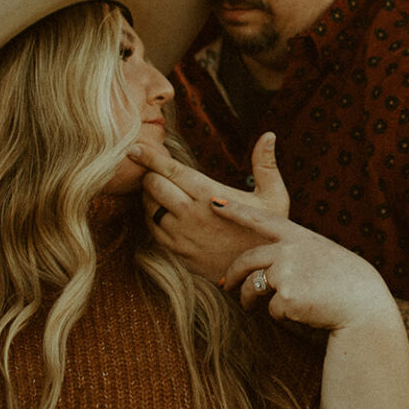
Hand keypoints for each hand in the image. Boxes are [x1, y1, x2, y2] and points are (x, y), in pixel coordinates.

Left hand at [130, 132, 288, 282]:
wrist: (260, 275)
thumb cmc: (267, 233)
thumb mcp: (274, 197)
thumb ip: (265, 164)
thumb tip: (269, 134)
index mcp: (211, 196)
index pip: (172, 171)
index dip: (150, 157)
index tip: (134, 148)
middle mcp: (192, 215)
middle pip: (154, 186)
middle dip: (149, 174)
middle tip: (151, 168)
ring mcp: (182, 236)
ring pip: (149, 208)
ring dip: (148, 195)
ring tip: (155, 187)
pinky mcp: (179, 252)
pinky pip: (153, 229)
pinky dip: (150, 215)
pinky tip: (159, 209)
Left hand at [217, 202, 396, 334]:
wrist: (363, 304)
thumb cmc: (345, 282)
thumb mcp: (321, 255)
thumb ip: (295, 252)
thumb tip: (266, 266)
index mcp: (298, 236)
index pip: (260, 219)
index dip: (236, 211)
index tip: (214, 203)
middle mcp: (288, 249)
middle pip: (246, 259)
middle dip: (232, 274)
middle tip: (225, 285)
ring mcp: (285, 272)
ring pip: (252, 287)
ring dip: (249, 301)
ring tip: (255, 308)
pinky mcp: (284, 296)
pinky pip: (271, 310)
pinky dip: (281, 315)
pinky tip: (303, 313)